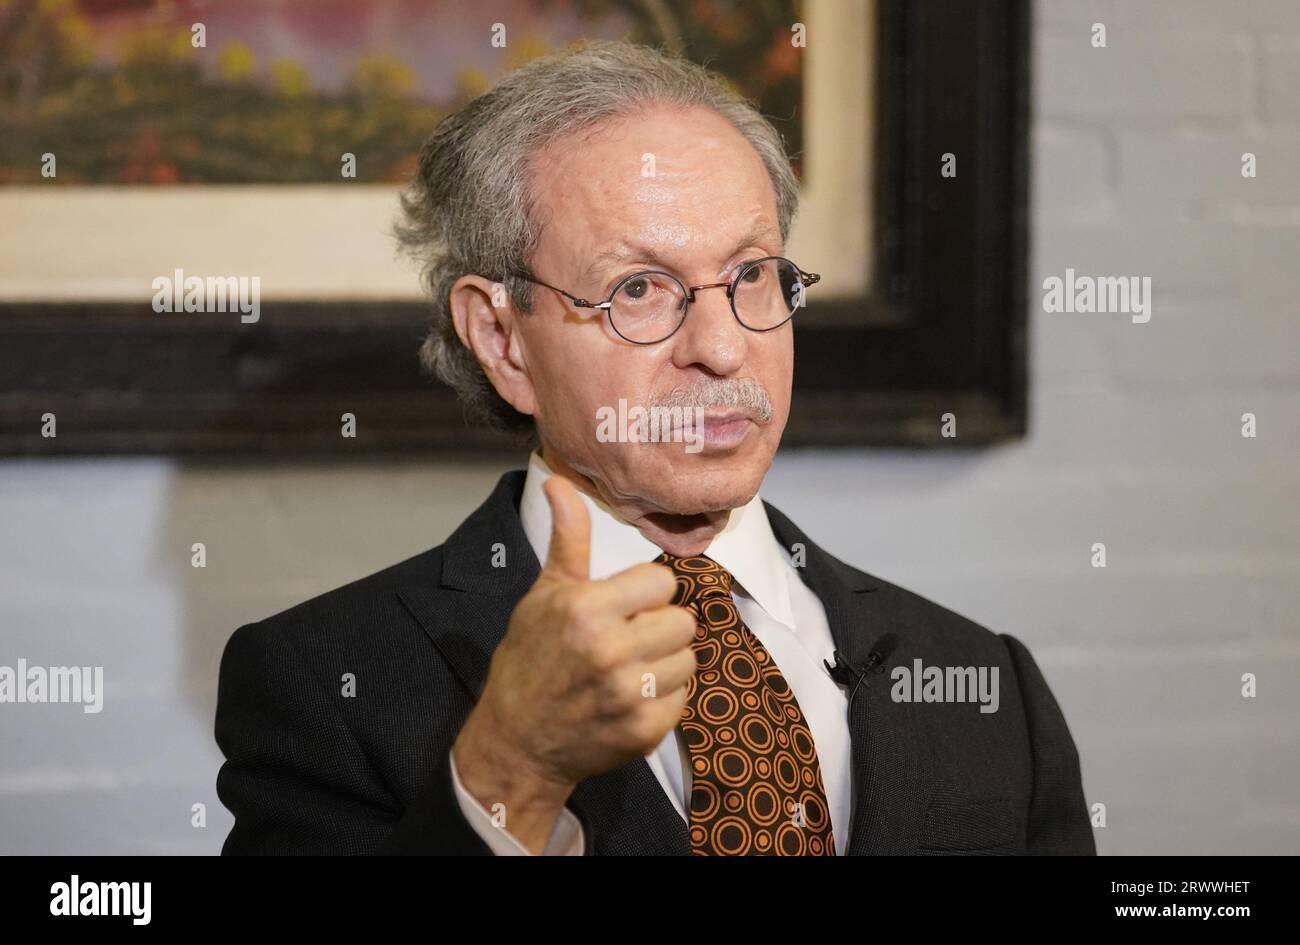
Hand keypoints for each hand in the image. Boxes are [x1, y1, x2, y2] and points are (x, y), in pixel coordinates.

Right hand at [452, 475, 696, 850]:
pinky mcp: (644, 730)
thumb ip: (568, 539)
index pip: (661, 582)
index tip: (623, 607)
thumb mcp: (544, 594)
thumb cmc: (528, 660)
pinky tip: (632, 698)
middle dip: (659, 628)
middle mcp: (611, 650)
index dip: (645, 594)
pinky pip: (683, 698)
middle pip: (682, 621)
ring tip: (632, 668)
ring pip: (688, 659)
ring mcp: (629, 694)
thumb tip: (558, 480)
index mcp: (587, 609)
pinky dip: (663, 699)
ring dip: (666, 663)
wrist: (516, 741)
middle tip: (630, 639)